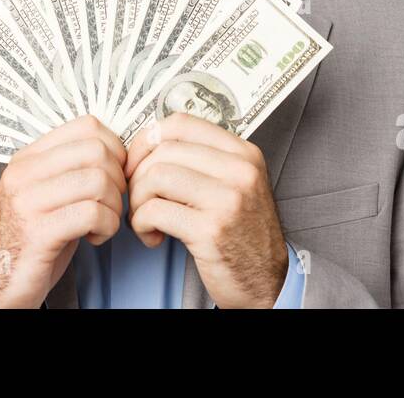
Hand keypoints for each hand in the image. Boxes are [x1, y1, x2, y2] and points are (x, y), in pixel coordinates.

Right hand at [0, 115, 125, 307]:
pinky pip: (92, 214)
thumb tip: (116, 151)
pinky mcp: (38, 233)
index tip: (116, 171)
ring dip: (113, 206)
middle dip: (117, 179)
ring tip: (102, 222)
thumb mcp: (44, 193)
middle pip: (96, 152)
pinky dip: (107, 227)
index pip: (85, 126)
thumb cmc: (28, 240)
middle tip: (110, 201)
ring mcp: (27, 202)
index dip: (114, 147)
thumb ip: (70, 168)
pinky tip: (95, 237)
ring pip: (98, 181)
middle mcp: (24, 174)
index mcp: (28, 159)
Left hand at [124, 112, 288, 307]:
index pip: (182, 123)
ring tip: (145, 218)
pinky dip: (141, 223)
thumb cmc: (242, 234)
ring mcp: (228, 199)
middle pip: (164, 150)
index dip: (148, 139)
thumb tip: (147, 144)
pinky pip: (154, 211)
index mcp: (243, 153)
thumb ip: (201, 160)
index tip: (138, 160)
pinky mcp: (211, 230)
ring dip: (138, 200)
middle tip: (140, 197)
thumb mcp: (234, 185)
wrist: (266, 281)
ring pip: (155, 177)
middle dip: (138, 175)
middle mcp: (240, 170)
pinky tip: (153, 236)